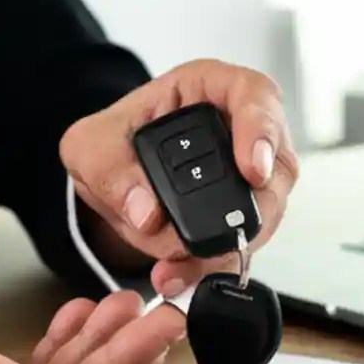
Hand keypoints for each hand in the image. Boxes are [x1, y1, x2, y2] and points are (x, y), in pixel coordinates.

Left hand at [60, 59, 299, 296]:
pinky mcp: (245, 215)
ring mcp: (251, 176)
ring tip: (177, 264)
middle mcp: (241, 129)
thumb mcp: (89, 146)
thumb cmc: (112, 143)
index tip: (253, 170)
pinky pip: (244, 243)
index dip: (261, 130)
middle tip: (213, 238)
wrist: (114, 178)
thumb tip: (148, 213)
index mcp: (208, 89)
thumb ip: (111, 171)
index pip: (255, 95)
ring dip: (225, 245)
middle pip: (274, 166)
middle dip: (245, 211)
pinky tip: (181, 274)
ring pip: (265, 213)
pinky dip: (213, 264)